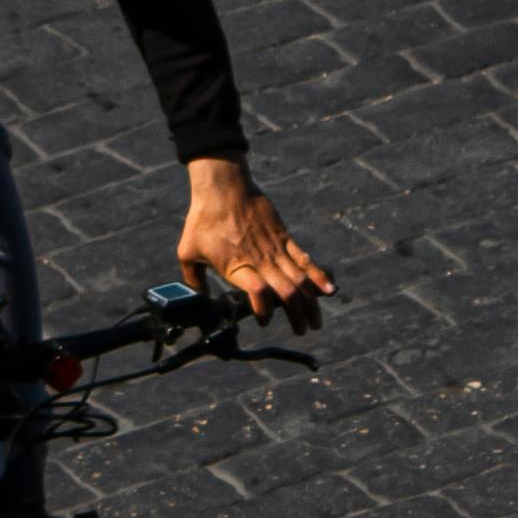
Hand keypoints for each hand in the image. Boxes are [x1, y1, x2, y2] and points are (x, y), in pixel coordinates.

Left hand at [177, 157, 333, 329]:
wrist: (223, 186)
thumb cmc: (203, 219)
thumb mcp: (188, 252)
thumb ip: (194, 279)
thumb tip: (198, 297)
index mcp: (236, 265)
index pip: (257, 291)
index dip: (263, 309)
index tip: (263, 320)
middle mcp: (259, 260)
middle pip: (286, 292)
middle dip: (296, 316)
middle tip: (300, 331)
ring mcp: (275, 249)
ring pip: (299, 280)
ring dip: (310, 304)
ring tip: (315, 322)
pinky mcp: (284, 238)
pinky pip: (305, 260)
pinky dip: (319, 277)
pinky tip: (329, 291)